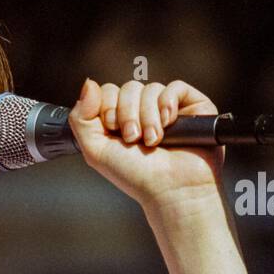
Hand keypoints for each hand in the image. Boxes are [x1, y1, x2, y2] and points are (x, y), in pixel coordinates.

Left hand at [68, 78, 224, 211]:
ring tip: (154, 141)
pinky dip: (168, 103)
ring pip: (150, 89)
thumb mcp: (96, 150)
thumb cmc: (136, 176)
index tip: (114, 131)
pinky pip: (175, 87)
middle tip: (134, 139)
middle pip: (128, 88)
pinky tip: (169, 122)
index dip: (108, 108)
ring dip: (148, 117)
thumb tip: (89, 84)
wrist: (172, 190)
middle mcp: (143, 111)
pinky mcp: (192, 105)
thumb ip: (81, 118)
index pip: (108, 91)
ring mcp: (168, 107)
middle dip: (128, 114)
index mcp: (120, 119)